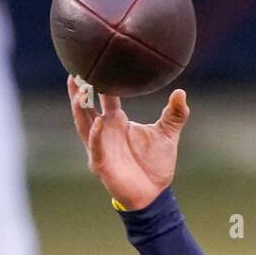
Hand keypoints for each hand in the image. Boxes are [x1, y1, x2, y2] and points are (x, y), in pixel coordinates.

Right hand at [67, 76, 188, 210]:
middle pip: (86, 107)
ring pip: (84, 125)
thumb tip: (181, 92)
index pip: (105, 96)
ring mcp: (100, 147)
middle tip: (74, 71)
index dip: (99, 81)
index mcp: (116, 121)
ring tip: (78, 91)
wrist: (155, 193)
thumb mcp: (168, 134)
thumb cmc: (156, 164)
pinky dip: (97, 135)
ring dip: (80, 109)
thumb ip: (175, 114)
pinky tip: (100, 121)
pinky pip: (97, 147)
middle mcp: (104, 131)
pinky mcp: (101, 164)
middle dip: (78, 91)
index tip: (95, 61)